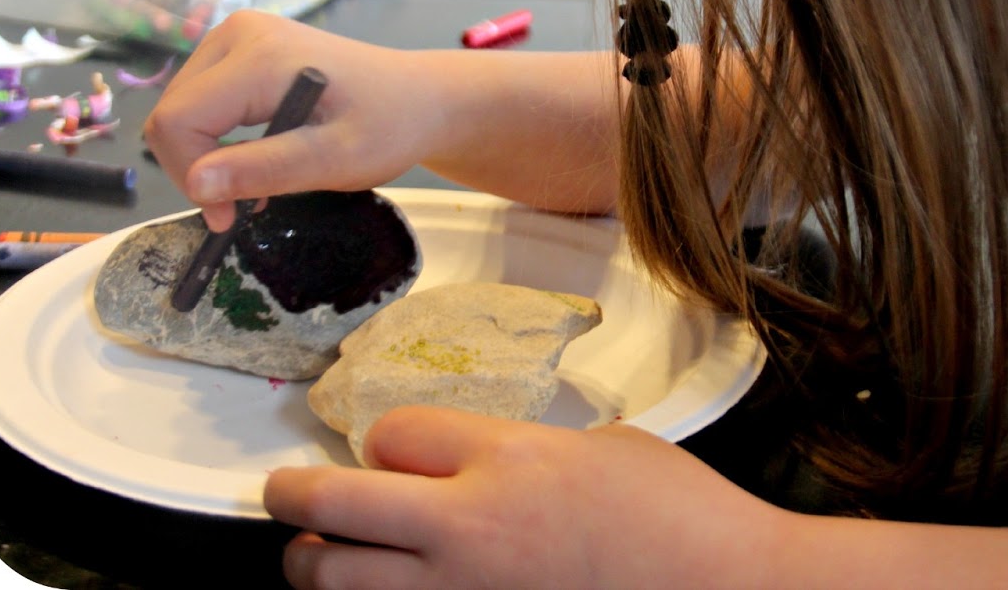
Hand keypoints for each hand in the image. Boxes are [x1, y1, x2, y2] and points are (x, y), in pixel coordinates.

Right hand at [144, 11, 448, 230]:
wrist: (422, 98)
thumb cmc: (391, 126)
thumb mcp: (337, 159)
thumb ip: (267, 169)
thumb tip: (198, 186)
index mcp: (259, 56)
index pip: (178, 120)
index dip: (190, 175)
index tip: (230, 216)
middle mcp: (238, 34)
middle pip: (174, 113)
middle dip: (198, 168)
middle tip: (245, 207)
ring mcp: (239, 36)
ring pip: (183, 109)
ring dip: (208, 156)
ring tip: (260, 183)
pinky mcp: (243, 48)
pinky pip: (203, 99)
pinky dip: (218, 138)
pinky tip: (259, 157)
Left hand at [265, 406, 787, 589]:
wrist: (727, 586)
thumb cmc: (682, 519)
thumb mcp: (606, 449)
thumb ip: (528, 451)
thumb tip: (487, 464)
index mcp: (512, 457)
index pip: (392, 432)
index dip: (382, 439)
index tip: (387, 449)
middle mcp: (472, 524)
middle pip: (333, 502)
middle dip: (291, 493)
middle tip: (279, 492)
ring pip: (334, 580)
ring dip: (315, 565)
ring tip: (313, 558)